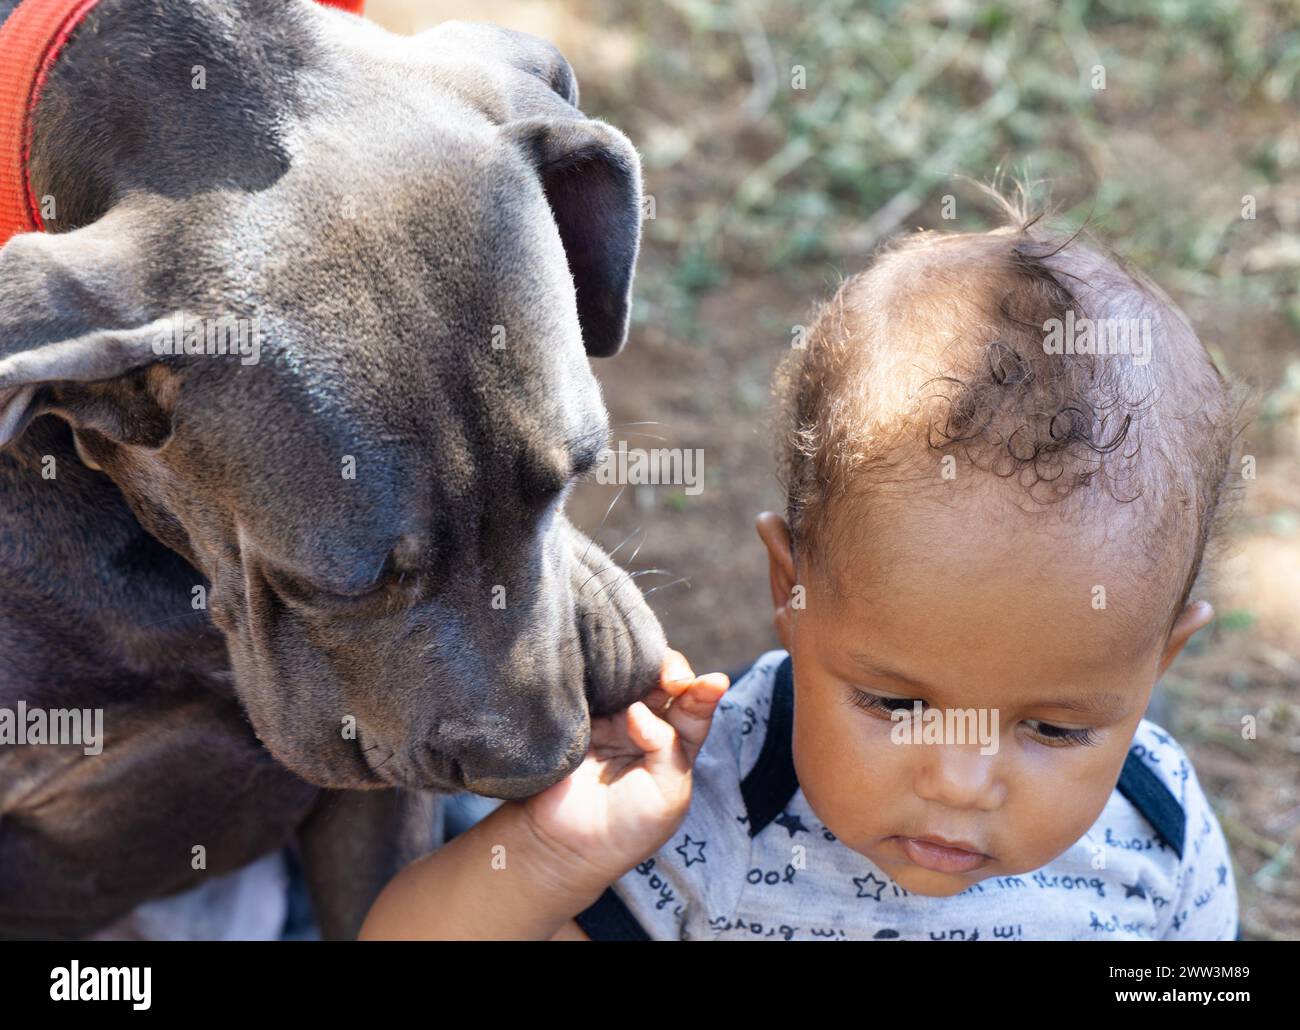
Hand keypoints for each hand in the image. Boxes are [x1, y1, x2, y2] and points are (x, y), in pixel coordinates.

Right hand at [520, 649, 728, 883]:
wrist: (566, 844)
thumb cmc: (628, 827)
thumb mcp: (668, 793)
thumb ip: (667, 747)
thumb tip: (638, 709)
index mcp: (676, 745)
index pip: (694, 710)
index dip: (704, 693)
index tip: (715, 682)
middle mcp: (646, 725)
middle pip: (664, 684)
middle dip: (673, 673)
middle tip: (673, 679)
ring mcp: (610, 717)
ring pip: (630, 678)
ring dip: (640, 667)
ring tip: (645, 670)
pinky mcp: (578, 715)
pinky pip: (591, 685)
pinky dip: (601, 672)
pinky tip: (607, 669)